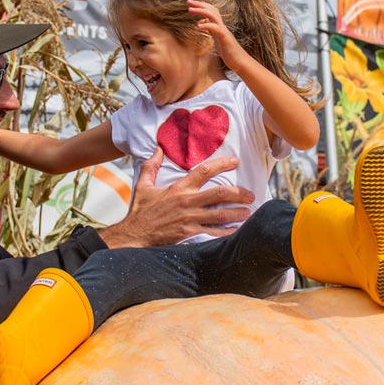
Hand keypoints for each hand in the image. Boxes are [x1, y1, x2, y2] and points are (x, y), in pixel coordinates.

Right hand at [97, 148, 253, 247]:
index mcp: (178, 187)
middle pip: (220, 193)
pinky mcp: (189, 233)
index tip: (235, 161)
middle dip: (238, 193)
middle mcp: (187, 201)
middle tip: (250, 194)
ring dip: (237, 212)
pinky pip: (212, 231)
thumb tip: (158, 149)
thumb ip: (151, 166)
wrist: (133, 235)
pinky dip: (226, 231)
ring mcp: (189, 218)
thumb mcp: (143, 185)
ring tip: (249, 211)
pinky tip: (237, 230)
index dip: (222, 164)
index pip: (204, 170)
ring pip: (220, 213)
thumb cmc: (139, 211)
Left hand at [188, 0, 251, 70]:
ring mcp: (224, 31)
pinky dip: (207, 25)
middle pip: (212, 10)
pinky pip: (216, 29)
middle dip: (200, 5)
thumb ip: (211, 31)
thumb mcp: (217, 39)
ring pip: (213, 16)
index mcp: (219, 27)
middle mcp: (222, 26)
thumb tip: (202, 24)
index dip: (202, 6)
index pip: (211, 11)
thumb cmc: (229, 53)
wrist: (240, 62)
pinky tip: (198, 26)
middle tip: (188, 1)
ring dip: (201, 11)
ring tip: (190, 10)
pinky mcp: (225, 38)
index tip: (191, 4)